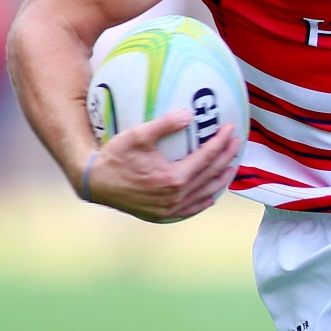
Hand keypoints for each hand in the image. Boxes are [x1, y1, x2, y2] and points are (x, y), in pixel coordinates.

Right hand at [85, 112, 240, 221]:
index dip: (221, 142)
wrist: (95, 183)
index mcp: (174, 178)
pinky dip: (205, 200)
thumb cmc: (115, 157)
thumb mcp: (138, 135)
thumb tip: (189, 114)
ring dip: (220, 180)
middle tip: (236, 142)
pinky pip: (191, 209)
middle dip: (226, 157)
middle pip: (210, 175)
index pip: (207, 157)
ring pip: (205, 194)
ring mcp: (170, 209)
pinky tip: (211, 195)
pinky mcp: (163, 216)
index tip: (231, 129)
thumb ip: (165, 124)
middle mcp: (176, 197)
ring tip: (231, 166)